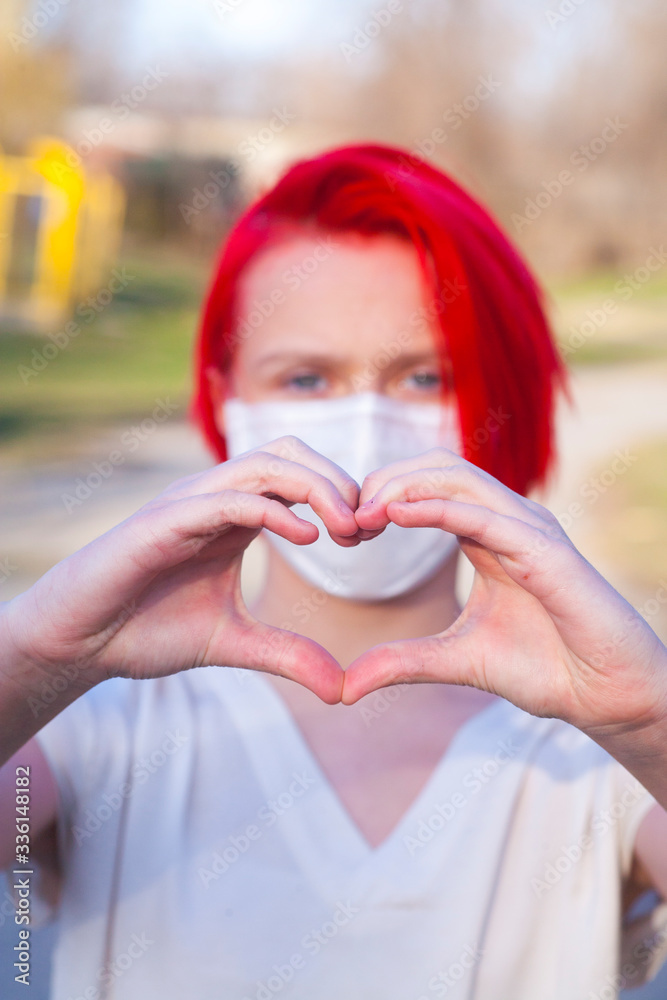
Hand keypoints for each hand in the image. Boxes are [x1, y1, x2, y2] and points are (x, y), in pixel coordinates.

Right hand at [2, 438, 362, 703]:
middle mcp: (214, 497)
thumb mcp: (234, 643)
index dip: (342, 494)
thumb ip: (288, 654)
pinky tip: (306, 536)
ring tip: (347, 529)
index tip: (372, 535)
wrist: (81, 642)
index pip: (299, 474)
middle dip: (338, 480)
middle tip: (367, 528)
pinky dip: (271, 509)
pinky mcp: (164, 522)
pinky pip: (226, 498)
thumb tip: (343, 688)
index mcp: (235, 514)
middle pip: (290, 452)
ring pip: (263, 463)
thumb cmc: (147, 630)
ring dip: (315, 487)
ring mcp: (189, 504)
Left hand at [344, 448, 666, 741]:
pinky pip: (486, 515)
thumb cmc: (546, 669)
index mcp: (490, 534)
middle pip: (439, 468)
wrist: (606, 697)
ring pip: (460, 477)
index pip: (430, 487)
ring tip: (364, 514)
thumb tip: (345, 686)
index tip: (347, 530)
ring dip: (404, 487)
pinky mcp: (546, 551)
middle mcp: (510, 520)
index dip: (384, 497)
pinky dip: (438, 508)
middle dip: (387, 482)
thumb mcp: (455, 661)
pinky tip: (398, 516)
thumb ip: (402, 662)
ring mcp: (530, 530)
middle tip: (347, 517)